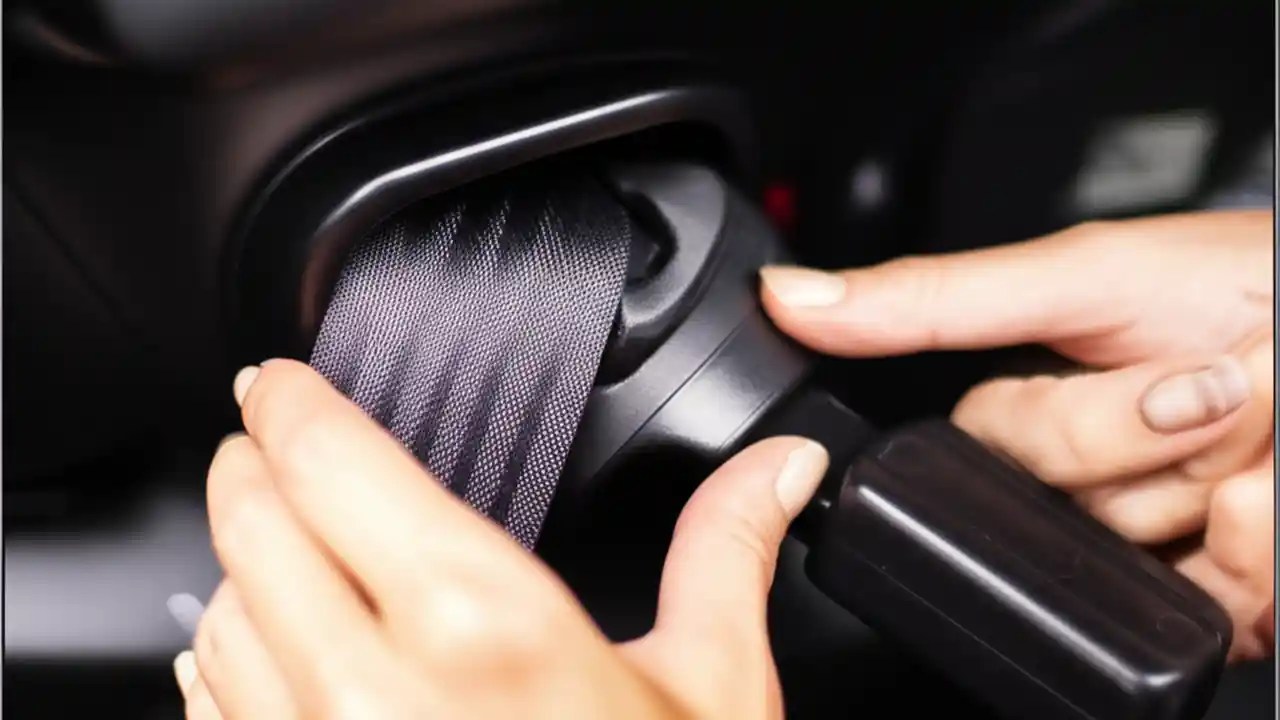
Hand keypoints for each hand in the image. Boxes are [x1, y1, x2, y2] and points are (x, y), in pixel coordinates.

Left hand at [175, 359, 828, 718]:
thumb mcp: (714, 693)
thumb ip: (728, 554)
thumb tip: (779, 472)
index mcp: (481, 625)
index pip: (327, 461)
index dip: (290, 402)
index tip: (284, 383)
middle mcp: (368, 691)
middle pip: (247, 523)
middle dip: (254, 468)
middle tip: (282, 451)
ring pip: (213, 619)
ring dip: (242, 570)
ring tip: (291, 557)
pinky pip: (211, 716)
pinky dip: (227, 668)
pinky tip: (277, 664)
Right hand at [760, 209, 1273, 659]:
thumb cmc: (1255, 281)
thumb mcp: (1091, 277)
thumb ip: (936, 300)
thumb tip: (795, 295)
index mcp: (1045, 400)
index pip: (985, 444)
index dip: (1071, 428)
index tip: (1163, 392)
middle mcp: (1092, 474)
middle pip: (1048, 504)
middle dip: (1136, 441)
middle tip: (1217, 387)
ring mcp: (1156, 540)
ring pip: (1114, 565)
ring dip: (1203, 494)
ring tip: (1258, 433)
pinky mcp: (1218, 600)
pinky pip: (1190, 619)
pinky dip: (1242, 566)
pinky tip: (1264, 502)